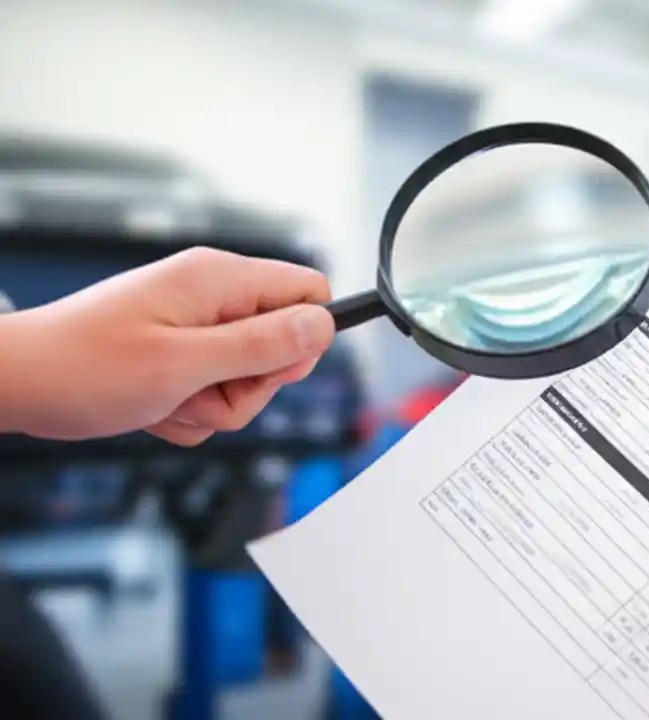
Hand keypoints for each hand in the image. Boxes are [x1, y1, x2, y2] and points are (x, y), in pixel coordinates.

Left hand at [0, 247, 334, 444]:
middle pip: (282, 346)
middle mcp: (212, 297)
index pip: (309, 292)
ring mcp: (195, 327)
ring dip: (214, 405)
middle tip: (201, 388)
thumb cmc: (82, 367)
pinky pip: (214, 394)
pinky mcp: (179, 355)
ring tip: (166, 399)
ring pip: (248, 380)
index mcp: (219, 280)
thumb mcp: (184, 363)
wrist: (17, 384)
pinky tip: (153, 405)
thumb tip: (322, 325)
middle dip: (250, 386)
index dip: (305, 338)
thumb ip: (261, 345)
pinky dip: (189, 411)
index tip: (265, 369)